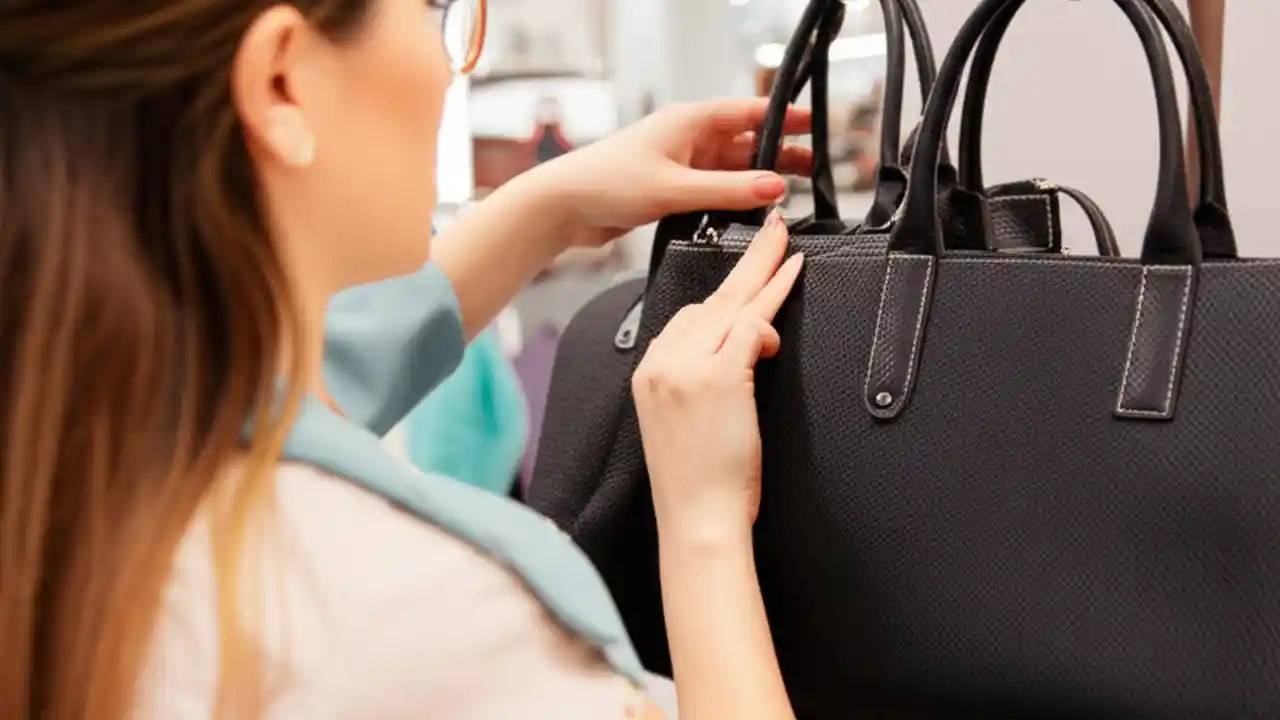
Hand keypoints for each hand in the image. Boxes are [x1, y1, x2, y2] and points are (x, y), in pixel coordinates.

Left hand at [530, 98, 813, 246]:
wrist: (563, 207)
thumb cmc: (607, 182)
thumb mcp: (675, 188)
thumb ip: (728, 191)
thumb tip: (774, 188)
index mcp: (688, 122)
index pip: (747, 112)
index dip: (783, 118)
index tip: (813, 125)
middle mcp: (686, 139)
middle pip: (744, 142)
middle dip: (777, 152)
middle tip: (812, 166)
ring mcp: (679, 164)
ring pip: (730, 169)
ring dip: (756, 179)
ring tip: (789, 191)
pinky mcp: (670, 189)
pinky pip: (712, 190)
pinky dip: (733, 198)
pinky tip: (750, 211)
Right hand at [632, 213, 803, 538]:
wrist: (697, 517)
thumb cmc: (696, 480)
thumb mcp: (683, 421)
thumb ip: (698, 378)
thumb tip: (739, 349)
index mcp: (650, 373)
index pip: (686, 316)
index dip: (723, 293)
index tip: (741, 272)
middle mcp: (662, 363)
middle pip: (709, 299)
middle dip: (746, 263)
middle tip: (770, 231)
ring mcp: (688, 368)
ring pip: (731, 305)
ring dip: (764, 275)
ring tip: (786, 249)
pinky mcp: (719, 377)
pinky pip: (748, 326)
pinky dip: (772, 307)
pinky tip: (788, 289)